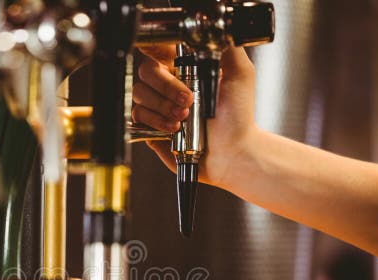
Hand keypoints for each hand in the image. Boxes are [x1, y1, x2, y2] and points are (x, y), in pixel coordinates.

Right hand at [132, 45, 257, 186]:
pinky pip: (138, 116)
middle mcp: (168, 84)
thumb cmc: (237, 118)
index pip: (159, 47)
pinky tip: (174, 129)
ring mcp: (157, 106)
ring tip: (183, 117)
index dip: (156, 48)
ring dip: (162, 106)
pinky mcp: (150, 127)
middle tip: (188, 99)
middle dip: (166, 86)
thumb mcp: (239, 74)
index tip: (167, 59)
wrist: (231, 153)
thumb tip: (209, 29)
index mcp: (185, 67)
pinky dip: (156, 122)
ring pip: (139, 93)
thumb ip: (226, 47)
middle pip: (145, 71)